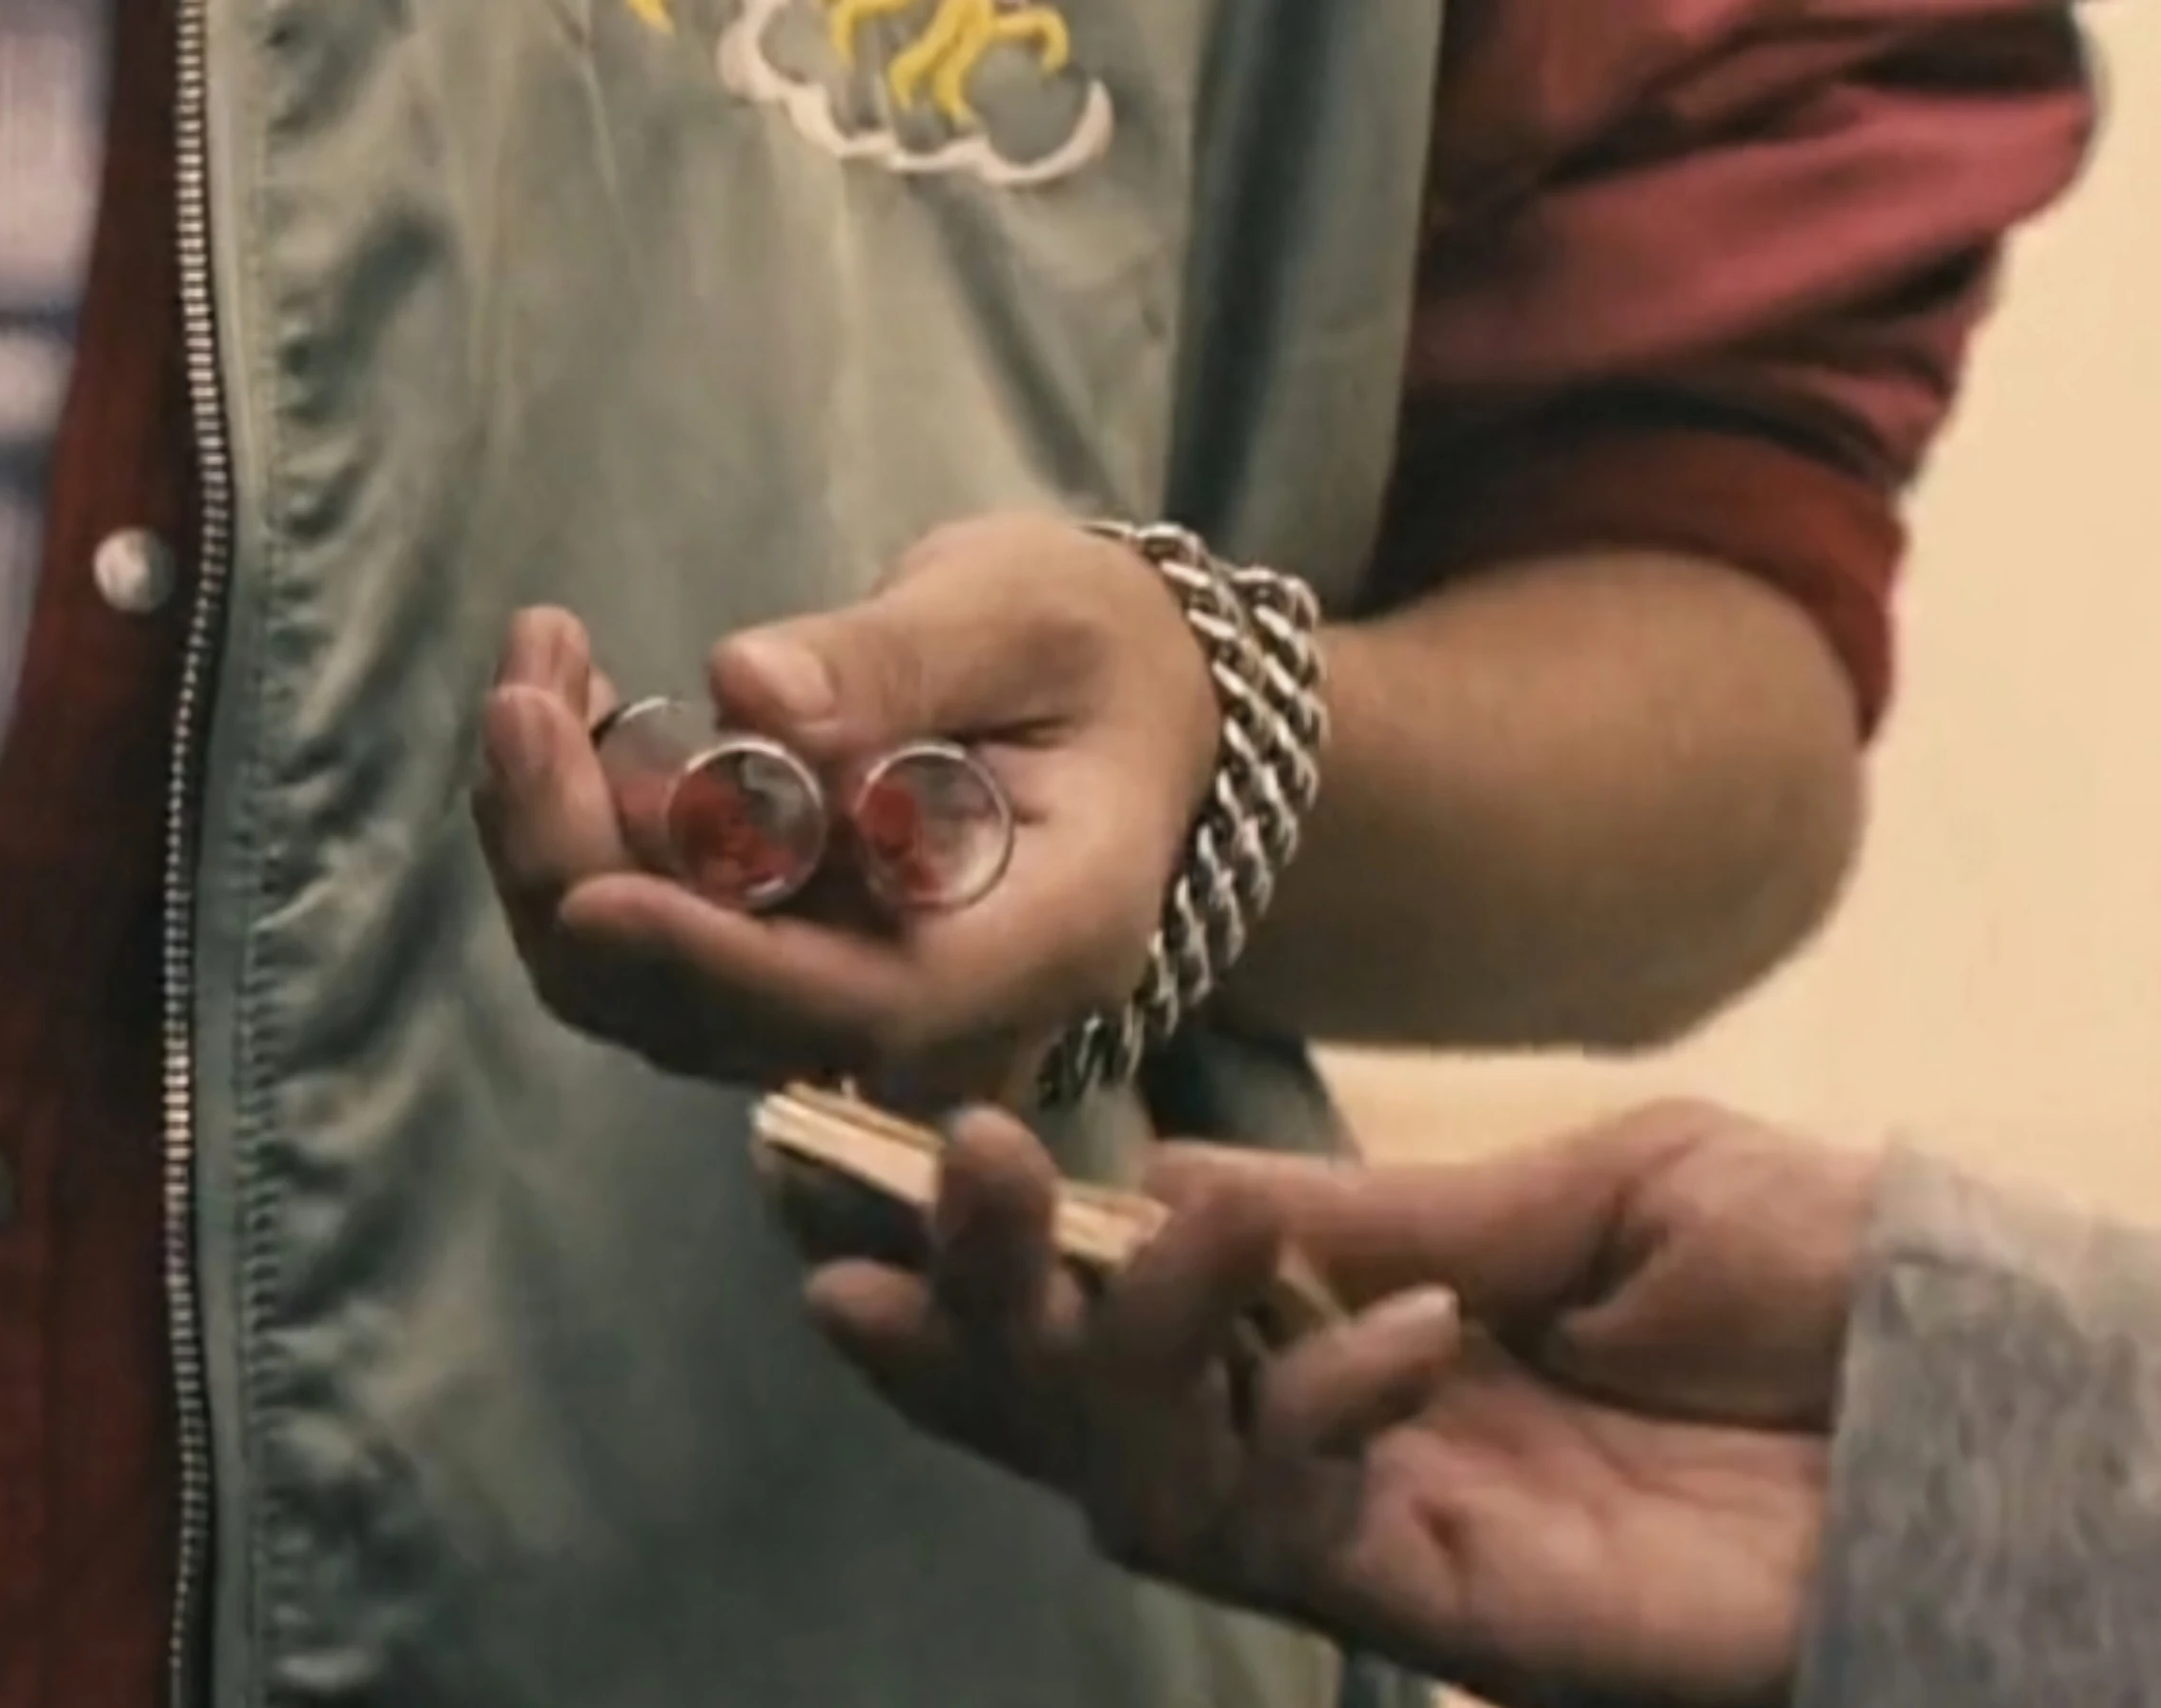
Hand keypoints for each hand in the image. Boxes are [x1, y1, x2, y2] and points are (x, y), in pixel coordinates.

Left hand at [471, 513, 1219, 1105]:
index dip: (716, 962)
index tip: (586, 889)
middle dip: (583, 869)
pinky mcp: (791, 976)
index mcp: (1045, 936)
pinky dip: (582, 844)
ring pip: (654, 994)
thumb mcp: (1020, 611)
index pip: (868, 1001)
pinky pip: (652, 950)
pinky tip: (572, 713)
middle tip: (527, 690)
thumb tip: (744, 693)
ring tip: (541, 671)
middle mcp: (949, 1014)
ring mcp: (859, 1006)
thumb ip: (897, 659)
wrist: (1119, 703)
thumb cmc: (1093, 647)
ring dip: (557, 847)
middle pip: (722, 1016)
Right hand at [794, 1100, 1881, 1707]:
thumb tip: (1167, 1172)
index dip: (983, 1261)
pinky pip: (1298, 1533)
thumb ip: (1381, 1209)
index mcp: (1349, 1327)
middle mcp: (1329, 1439)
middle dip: (975, 1309)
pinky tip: (1414, 1326)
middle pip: (1078, 1413)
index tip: (862, 1173)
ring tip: (1175, 1229)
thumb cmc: (1804, 1275)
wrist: (1975, 1400)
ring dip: (1115, 1349)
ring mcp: (1378, 1533)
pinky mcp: (1446, 1610)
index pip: (1119, 1306)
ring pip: (1141, 1485)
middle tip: (932, 1178)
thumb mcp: (1580, 1192)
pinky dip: (1311, 1410)